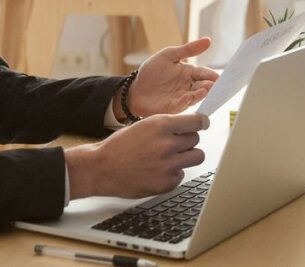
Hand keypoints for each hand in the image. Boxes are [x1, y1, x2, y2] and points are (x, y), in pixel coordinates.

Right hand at [64, 113, 208, 198]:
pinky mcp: (167, 183)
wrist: (101, 168)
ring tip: (171, 158)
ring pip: (196, 157)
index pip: (196, 121)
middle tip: (174, 144)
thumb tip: (191, 125)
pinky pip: (182, 175)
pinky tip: (157, 171)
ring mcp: (169, 165)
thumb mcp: (144, 125)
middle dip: (187, 140)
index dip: (201, 122)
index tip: (203, 124)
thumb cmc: (120, 146)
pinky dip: (173, 173)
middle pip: (196, 139)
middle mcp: (167, 144)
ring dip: (187, 156)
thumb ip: (167, 125)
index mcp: (161, 125)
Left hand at [124, 37, 218, 117]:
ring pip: (194, 97)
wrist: (135, 89)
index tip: (223, 77)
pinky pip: (180, 105)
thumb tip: (209, 40)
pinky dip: (184, 102)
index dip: (213, 75)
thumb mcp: (169, 55)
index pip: (205, 73)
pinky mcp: (171, 108)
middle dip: (211, 87)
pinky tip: (187, 97)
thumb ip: (188, 49)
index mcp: (190, 73)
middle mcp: (188, 87)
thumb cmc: (152, 71)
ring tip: (205, 90)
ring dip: (200, 95)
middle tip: (217, 85)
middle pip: (203, 87)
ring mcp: (181, 98)